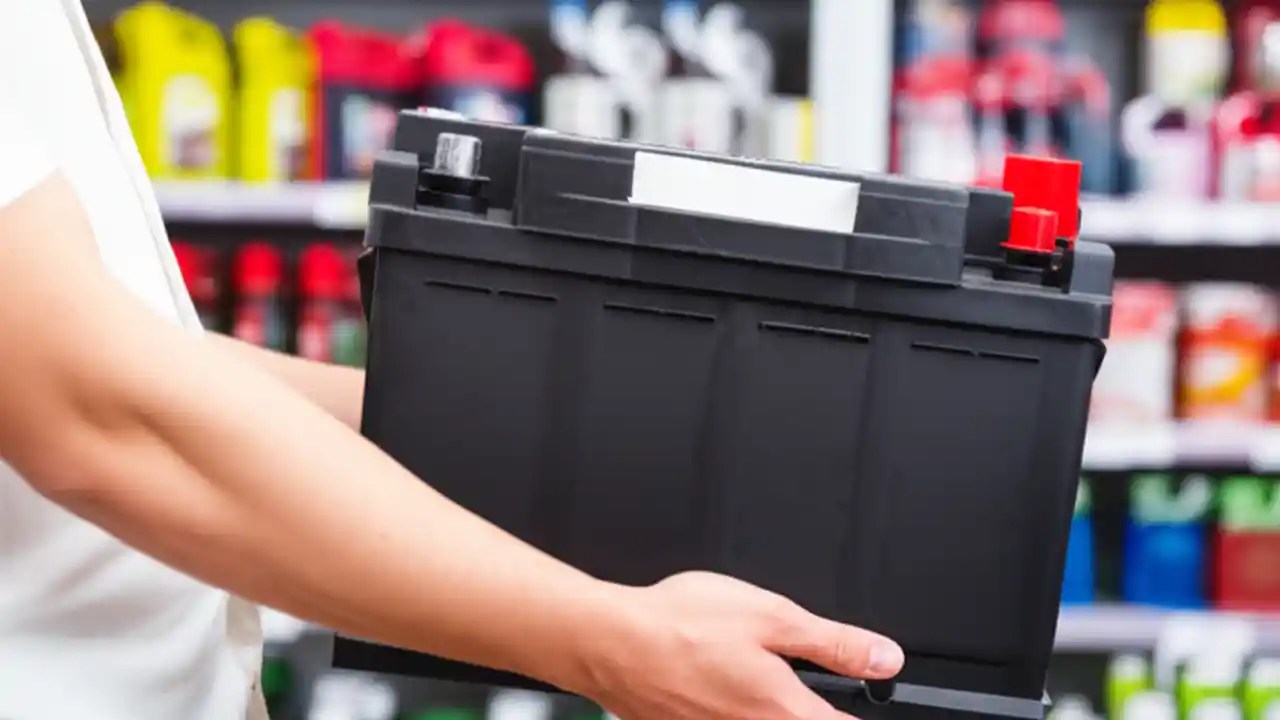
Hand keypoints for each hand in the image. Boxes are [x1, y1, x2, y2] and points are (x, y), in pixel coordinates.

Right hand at [583, 572, 903, 719]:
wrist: (610, 642)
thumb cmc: (680, 625)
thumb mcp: (771, 616)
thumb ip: (834, 643)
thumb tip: (885, 659)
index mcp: (783, 710)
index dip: (860, 716)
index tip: (864, 704)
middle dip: (815, 711)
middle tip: (808, 688)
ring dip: (773, 712)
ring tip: (759, 684)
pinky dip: (736, 712)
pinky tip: (727, 690)